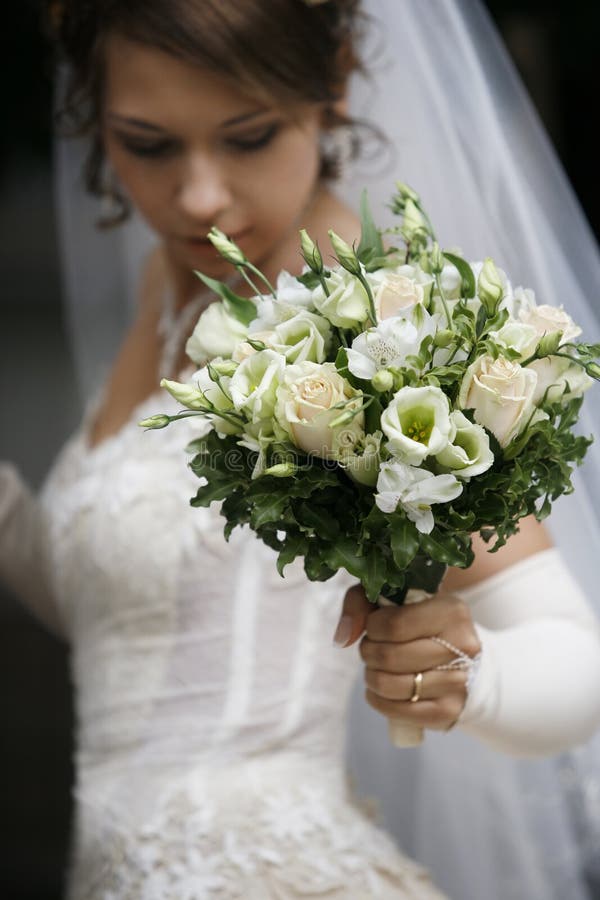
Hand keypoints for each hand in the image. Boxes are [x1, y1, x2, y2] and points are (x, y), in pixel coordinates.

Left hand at [333, 585, 481, 731]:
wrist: (456, 655)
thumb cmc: (416, 620)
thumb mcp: (390, 598)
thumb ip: (360, 604)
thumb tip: (343, 638)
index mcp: (451, 612)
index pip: (394, 625)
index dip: (372, 628)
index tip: (373, 626)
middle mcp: (463, 646)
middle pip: (390, 657)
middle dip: (369, 653)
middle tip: (372, 648)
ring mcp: (460, 681)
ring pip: (391, 686)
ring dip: (372, 677)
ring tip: (377, 667)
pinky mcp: (450, 710)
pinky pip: (400, 712)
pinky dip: (380, 701)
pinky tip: (381, 689)